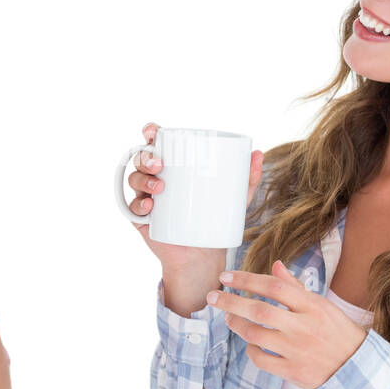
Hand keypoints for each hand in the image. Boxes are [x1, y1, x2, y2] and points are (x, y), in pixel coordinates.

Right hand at [129, 121, 263, 273]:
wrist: (203, 256)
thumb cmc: (216, 220)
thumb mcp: (235, 199)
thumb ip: (247, 178)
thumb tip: (258, 154)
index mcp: (174, 166)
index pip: (156, 143)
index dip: (150, 132)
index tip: (154, 132)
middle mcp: (155, 177)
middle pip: (141, 158)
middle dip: (146, 157)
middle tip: (160, 165)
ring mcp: (146, 197)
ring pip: (134, 179)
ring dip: (143, 179)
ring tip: (160, 188)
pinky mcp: (141, 218)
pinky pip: (131, 207)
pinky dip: (138, 204)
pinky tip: (149, 207)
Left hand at [206, 260, 367, 388]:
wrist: (356, 369)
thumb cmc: (336, 332)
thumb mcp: (322, 305)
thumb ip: (296, 287)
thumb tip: (275, 265)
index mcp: (313, 306)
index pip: (274, 286)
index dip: (247, 279)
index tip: (226, 277)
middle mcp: (304, 326)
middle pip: (259, 310)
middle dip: (231, 301)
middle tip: (212, 296)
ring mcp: (298, 350)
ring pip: (256, 334)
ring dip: (236, 324)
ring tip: (228, 318)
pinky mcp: (294, 371)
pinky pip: (261, 359)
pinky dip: (250, 350)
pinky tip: (249, 343)